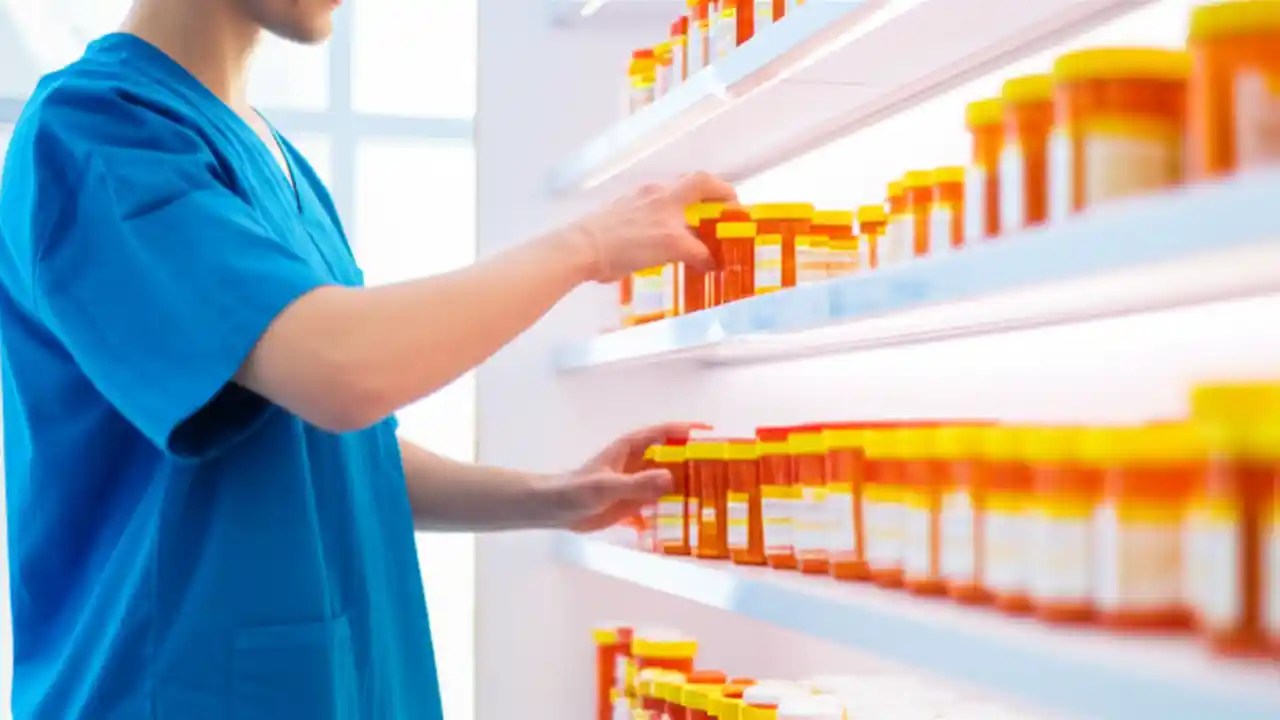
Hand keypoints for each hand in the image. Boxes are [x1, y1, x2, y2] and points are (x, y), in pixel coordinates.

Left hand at [541, 422, 710, 531]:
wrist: (557, 509)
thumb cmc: (577, 490)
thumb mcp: (607, 486)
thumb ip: (636, 483)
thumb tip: (670, 478)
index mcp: (632, 447)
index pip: (666, 432)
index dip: (689, 430)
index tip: (712, 432)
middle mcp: (639, 462)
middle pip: (674, 456)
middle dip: (696, 459)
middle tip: (724, 469)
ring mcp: (639, 482)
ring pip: (670, 479)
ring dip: (689, 485)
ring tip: (715, 495)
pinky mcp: (636, 501)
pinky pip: (661, 501)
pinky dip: (674, 507)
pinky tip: (689, 520)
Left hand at [565, 172, 737, 282]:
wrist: (584, 249)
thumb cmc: (629, 243)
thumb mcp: (671, 248)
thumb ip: (697, 253)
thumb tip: (713, 262)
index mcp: (670, 197)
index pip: (704, 182)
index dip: (723, 191)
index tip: (735, 207)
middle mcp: (654, 195)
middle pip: (687, 191)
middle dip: (704, 206)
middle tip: (714, 225)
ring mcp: (635, 204)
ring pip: (668, 206)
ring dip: (682, 218)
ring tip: (689, 240)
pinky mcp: (621, 218)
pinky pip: (650, 219)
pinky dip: (662, 229)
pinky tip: (660, 248)